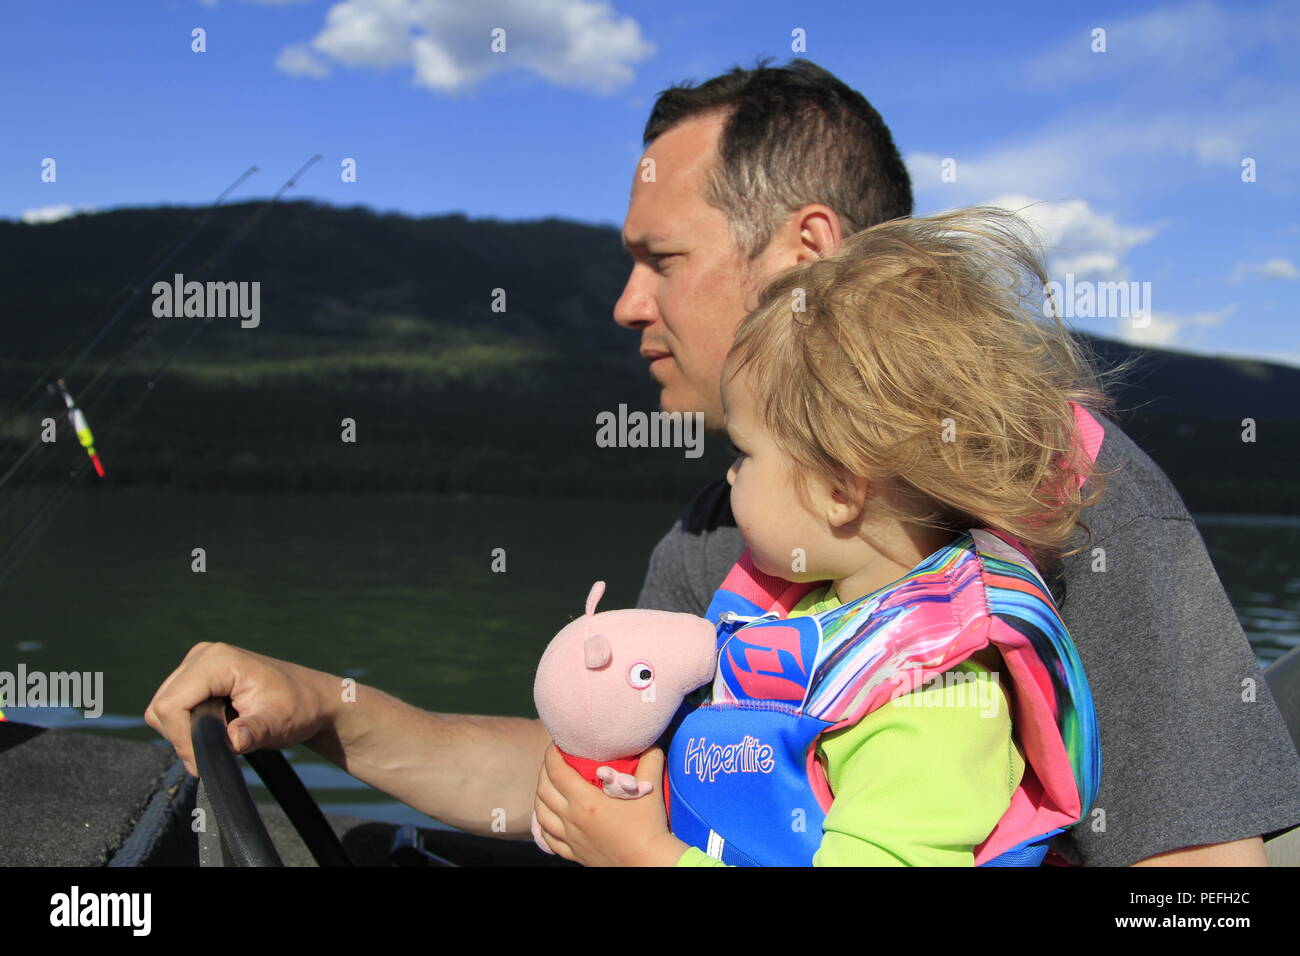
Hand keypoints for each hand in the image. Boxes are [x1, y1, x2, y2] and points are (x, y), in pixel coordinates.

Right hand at [144, 642, 335, 775]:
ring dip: (186, 733)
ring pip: (164, 709)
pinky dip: (188, 726)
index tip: (202, 762)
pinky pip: (173, 708)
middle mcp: (202, 656)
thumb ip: (253, 732)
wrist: (311, 699)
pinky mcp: (196, 676)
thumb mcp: (278, 723)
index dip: (181, 738)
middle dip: (182, 737)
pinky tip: (218, 730)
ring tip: (222, 739)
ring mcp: (197, 664)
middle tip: (212, 755)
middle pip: (162, 707)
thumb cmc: (298, 708)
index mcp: (218, 661)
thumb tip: (233, 740)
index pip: (171, 705)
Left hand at [534, 744, 688, 865]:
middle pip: (544, 791)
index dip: (551, 755)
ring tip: (548, 786)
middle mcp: (572, 819)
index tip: (556, 745)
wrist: (649, 863)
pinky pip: (548, 838)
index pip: (557, 772)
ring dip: (540, 796)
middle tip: (553, 761)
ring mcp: (571, 838)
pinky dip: (543, 825)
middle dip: (544, 772)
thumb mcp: (650, 790)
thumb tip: (650, 743)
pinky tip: (548, 818)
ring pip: (541, 814)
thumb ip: (650, 761)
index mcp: (586, 802)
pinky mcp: (574, 853)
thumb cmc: (649, 827)